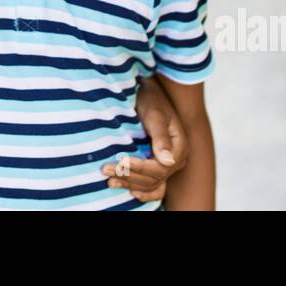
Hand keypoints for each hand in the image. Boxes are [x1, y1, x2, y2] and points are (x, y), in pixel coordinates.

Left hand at [102, 76, 187, 200]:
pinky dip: (143, 192)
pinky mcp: (159, 165)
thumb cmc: (152, 99)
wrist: (150, 93)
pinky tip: (130, 192)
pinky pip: (154, 186)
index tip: (120, 161)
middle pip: (154, 178)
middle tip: (106, 169)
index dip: (139, 167)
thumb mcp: (155, 115)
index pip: (159, 167)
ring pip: (152, 184)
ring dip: (131, 184)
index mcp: (180, 147)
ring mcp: (169, 165)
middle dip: (129, 176)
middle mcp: (177, 159)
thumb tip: (168, 162)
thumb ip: (161, 138)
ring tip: (110, 180)